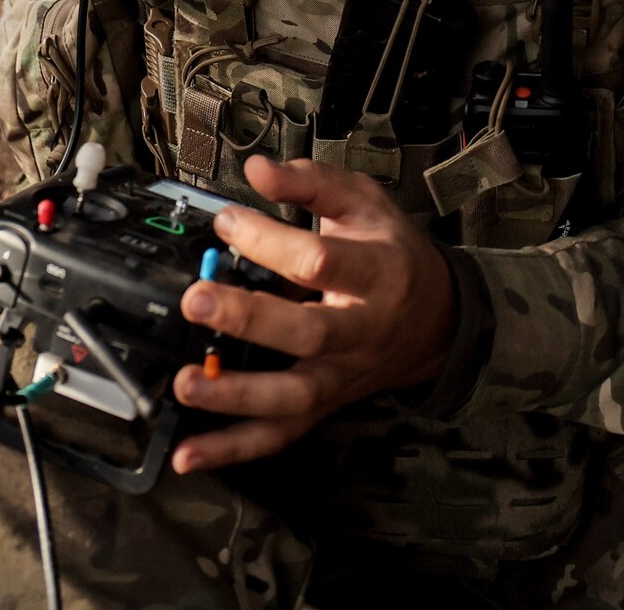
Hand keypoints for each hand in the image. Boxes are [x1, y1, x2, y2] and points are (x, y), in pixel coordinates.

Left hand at [167, 155, 455, 474]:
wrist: (437, 319)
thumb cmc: (393, 255)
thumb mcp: (364, 203)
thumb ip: (311, 182)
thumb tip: (257, 170)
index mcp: (377, 274)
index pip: (321, 261)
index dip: (269, 241)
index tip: (226, 222)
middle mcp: (361, 332)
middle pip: (308, 334)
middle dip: (248, 320)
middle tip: (197, 299)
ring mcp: (341, 377)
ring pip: (292, 399)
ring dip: (235, 396)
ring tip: (186, 383)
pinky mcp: (323, 406)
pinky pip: (278, 436)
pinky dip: (231, 450)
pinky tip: (188, 454)